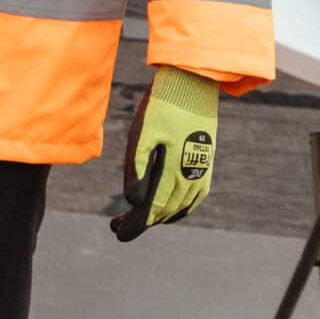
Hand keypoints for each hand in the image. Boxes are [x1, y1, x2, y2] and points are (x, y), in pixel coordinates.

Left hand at [110, 68, 217, 242]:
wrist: (193, 84)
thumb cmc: (162, 106)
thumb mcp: (143, 133)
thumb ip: (136, 166)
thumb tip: (132, 201)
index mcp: (174, 172)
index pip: (151, 209)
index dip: (134, 225)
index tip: (116, 233)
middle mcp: (192, 178)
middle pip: (162, 211)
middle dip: (138, 222)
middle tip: (115, 226)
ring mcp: (201, 173)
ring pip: (177, 207)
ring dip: (155, 216)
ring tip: (132, 218)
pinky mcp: (204, 166)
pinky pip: (192, 199)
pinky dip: (176, 209)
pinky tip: (164, 208)